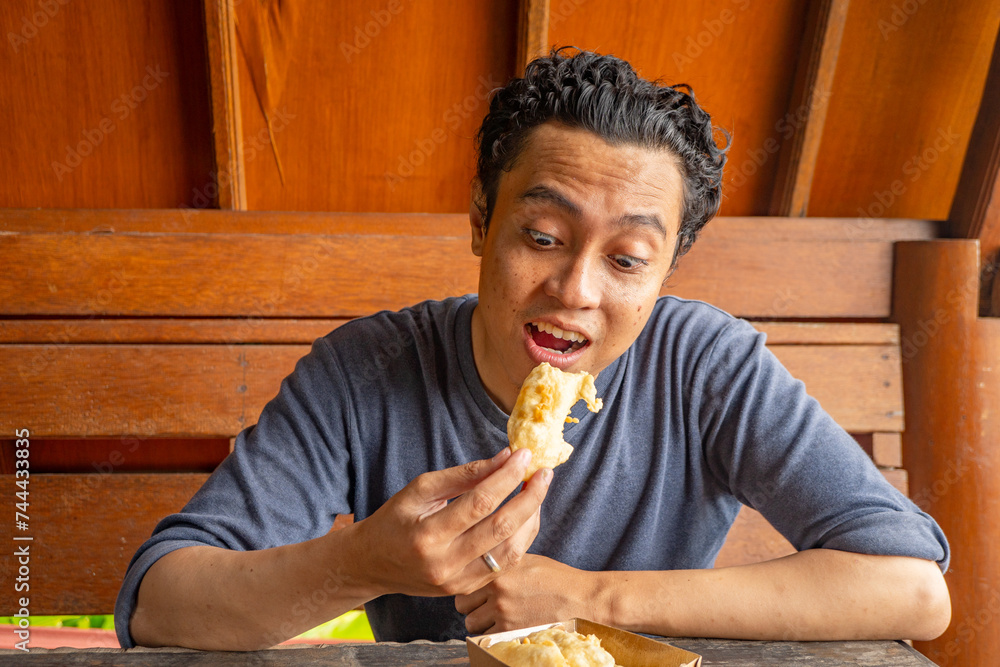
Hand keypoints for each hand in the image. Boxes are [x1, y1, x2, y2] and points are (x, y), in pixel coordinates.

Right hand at [350, 448, 550, 598]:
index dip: (506, 477)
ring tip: (538, 491)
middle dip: (529, 497)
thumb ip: (463, 474)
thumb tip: (504, 458)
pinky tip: (526, 515)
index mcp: (428, 535)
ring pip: (510, 550)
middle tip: (544, 472)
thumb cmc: (394, 520)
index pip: (480, 502)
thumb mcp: (420, 490)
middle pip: (501, 528)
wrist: (373, 564)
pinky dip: (521, 538)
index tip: (523, 455)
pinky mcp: (466, 589)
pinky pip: (505, 564)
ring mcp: (458, 582)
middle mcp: (445, 563)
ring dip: (531, 518)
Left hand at [455, 554, 598, 633]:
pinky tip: (505, 626)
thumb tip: (481, 558)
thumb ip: (500, 560)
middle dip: (470, 605)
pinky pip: (487, 637)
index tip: (473, 589)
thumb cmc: (554, 576)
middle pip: (462, 604)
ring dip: (479, 622)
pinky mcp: (511, 630)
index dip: (466, 585)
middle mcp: (496, 590)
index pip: (463, 579)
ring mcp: (502, 612)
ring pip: (471, 624)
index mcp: (497, 568)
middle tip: (482, 604)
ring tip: (493, 617)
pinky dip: (492, 634)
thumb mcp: (524, 558)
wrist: (577, 597)